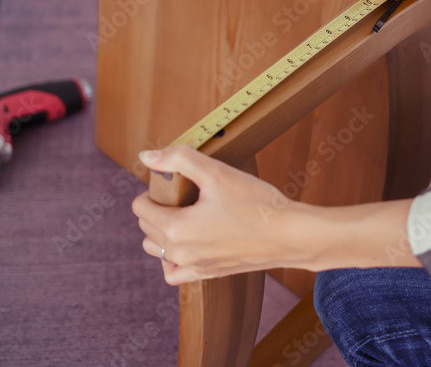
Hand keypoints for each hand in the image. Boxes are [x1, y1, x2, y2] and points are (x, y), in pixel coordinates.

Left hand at [131, 144, 316, 284]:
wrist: (290, 235)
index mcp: (176, 229)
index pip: (140, 208)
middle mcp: (180, 254)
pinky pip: (174, 273)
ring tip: (185, 213)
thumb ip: (179, 159)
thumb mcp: (217, 172)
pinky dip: (172, 258)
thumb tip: (146, 156)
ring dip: (161, 231)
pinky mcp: (208, 275)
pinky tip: (187, 242)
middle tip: (184, 193)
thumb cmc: (257, 203)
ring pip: (157, 250)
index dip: (152, 189)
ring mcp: (194, 268)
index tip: (175, 181)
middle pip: (147, 228)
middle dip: (158, 207)